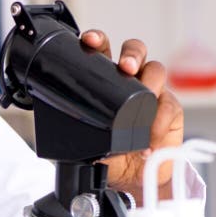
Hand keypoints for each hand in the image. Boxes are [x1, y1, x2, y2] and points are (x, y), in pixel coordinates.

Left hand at [80, 30, 183, 202]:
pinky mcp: (170, 110)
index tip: (88, 41)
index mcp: (104, 78)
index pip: (102, 50)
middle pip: (135, 50)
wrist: (128, 176)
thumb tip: (45, 110)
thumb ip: (65, 120)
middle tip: (125, 68)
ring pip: (156, 70)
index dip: (97, 40)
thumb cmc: (104, 151)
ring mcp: (152, 92)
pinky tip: (147, 138)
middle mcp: (130, 80)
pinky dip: (158, 121)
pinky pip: (168, 107)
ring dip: (149, 80)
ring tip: (143, 93)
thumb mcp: (79, 135)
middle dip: (131, 54)